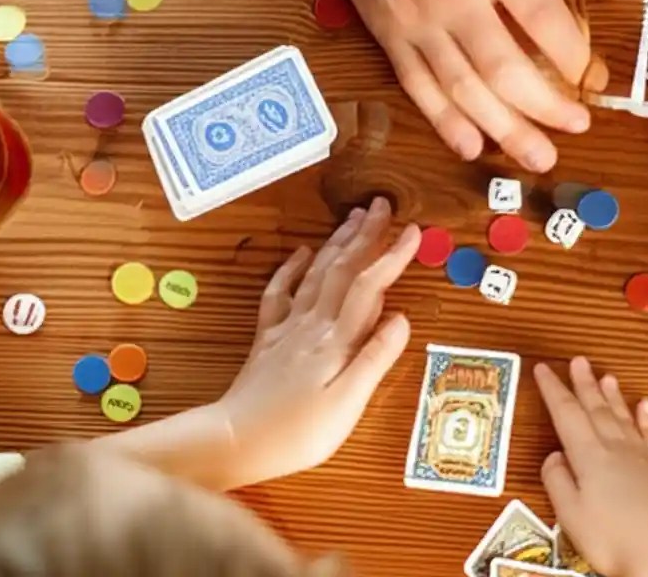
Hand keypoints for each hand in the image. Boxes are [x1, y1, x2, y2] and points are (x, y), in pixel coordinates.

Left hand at [219, 197, 419, 486]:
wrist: (233, 441)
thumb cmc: (297, 433)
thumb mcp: (347, 403)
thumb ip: (375, 358)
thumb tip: (402, 318)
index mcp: (335, 340)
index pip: (369, 286)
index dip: (392, 256)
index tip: (414, 231)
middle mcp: (312, 325)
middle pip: (342, 269)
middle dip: (365, 235)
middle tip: (382, 205)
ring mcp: (287, 329)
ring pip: (315, 273)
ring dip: (337, 242)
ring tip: (354, 218)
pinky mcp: (268, 340)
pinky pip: (279, 292)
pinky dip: (291, 268)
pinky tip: (301, 252)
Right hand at [293, 0, 632, 171]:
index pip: (543, 19)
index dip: (574, 58)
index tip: (592, 79)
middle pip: (504, 68)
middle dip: (545, 109)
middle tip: (575, 130)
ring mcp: (414, 15)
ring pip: (462, 87)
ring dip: (503, 129)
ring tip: (537, 157)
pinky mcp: (385, 29)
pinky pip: (417, 85)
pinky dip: (444, 121)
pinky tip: (472, 145)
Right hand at [534, 358, 647, 576]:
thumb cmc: (614, 539)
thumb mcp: (570, 514)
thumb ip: (557, 480)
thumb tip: (554, 455)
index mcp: (589, 456)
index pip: (566, 414)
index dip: (553, 389)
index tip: (543, 368)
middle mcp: (616, 449)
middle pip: (596, 408)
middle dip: (584, 383)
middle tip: (577, 360)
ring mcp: (642, 459)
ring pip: (623, 417)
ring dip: (612, 396)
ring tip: (606, 376)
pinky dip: (646, 419)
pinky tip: (646, 406)